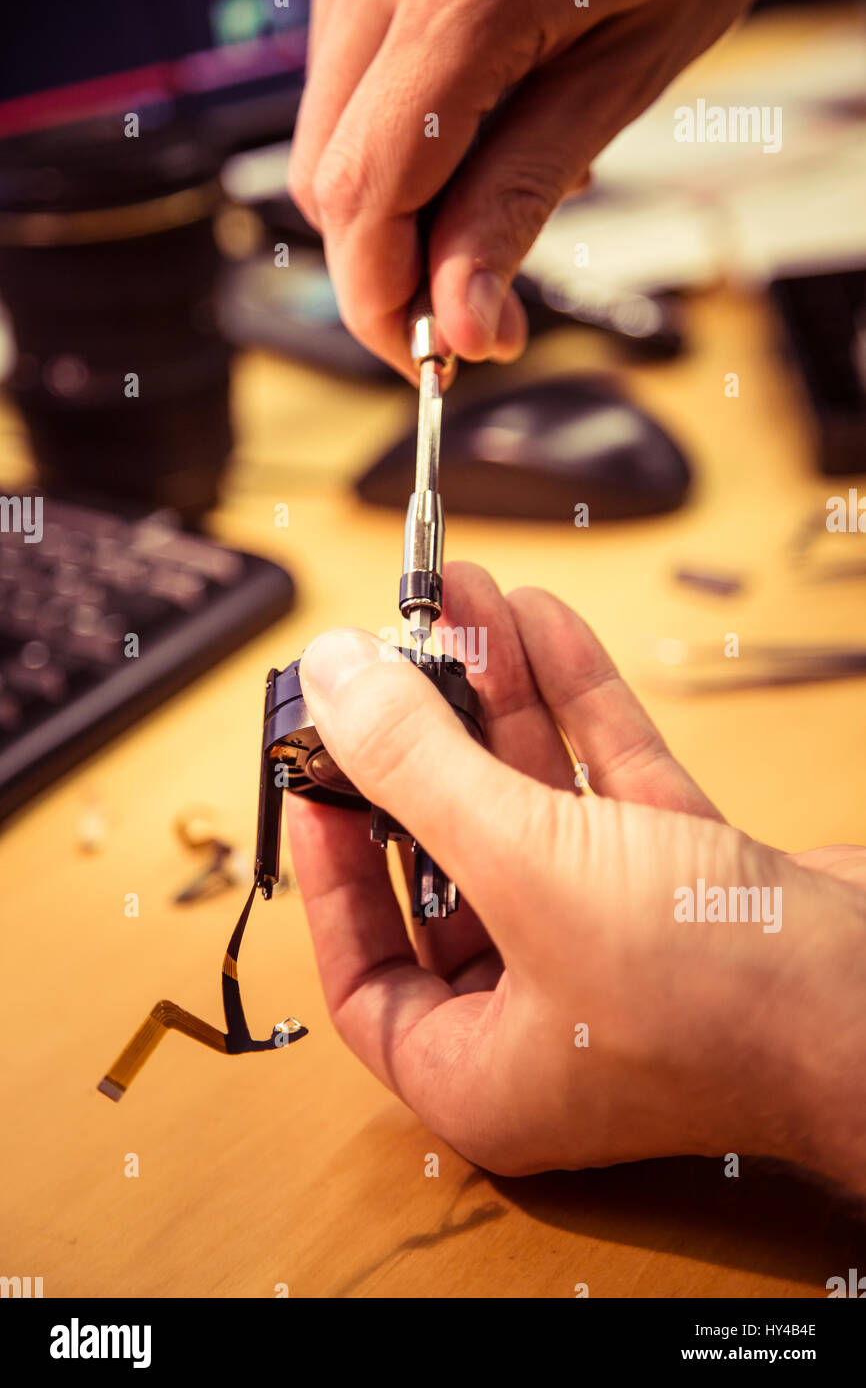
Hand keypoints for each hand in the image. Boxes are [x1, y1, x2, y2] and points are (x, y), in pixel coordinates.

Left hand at [287, 562, 865, 1191]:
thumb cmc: (714, 996)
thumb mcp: (527, 869)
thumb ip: (419, 770)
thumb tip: (332, 679)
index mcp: (481, 1063)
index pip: (366, 964)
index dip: (329, 862)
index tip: (313, 769)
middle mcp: (542, 1009)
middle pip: (449, 861)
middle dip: (422, 743)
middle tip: (387, 653)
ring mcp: (617, 941)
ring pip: (532, 804)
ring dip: (497, 698)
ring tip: (456, 598)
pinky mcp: (682, 881)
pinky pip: (608, 782)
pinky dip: (576, 705)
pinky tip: (539, 623)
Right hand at [289, 0, 749, 379]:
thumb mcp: (621, 75)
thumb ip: (523, 199)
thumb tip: (461, 326)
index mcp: (451, 3)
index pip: (363, 197)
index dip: (387, 304)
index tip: (437, 366)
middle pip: (325, 182)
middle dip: (387, 274)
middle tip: (474, 316)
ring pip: (325, 145)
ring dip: (393, 215)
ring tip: (495, 202)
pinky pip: (346, 99)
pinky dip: (396, 153)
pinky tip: (473, 142)